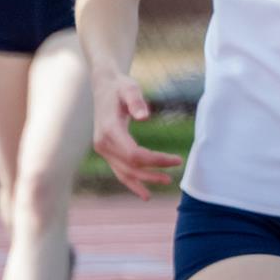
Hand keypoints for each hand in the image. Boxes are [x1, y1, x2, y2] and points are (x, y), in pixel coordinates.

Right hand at [91, 70, 181, 198]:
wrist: (103, 86)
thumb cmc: (120, 86)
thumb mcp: (129, 88)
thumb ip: (136, 101)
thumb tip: (145, 117)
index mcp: (109, 130)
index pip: (135, 155)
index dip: (156, 160)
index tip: (177, 159)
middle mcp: (103, 143)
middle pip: (131, 167)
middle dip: (153, 173)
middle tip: (173, 176)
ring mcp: (103, 149)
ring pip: (124, 173)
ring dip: (144, 181)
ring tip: (165, 182)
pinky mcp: (106, 151)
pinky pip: (119, 171)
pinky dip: (132, 183)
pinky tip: (145, 192)